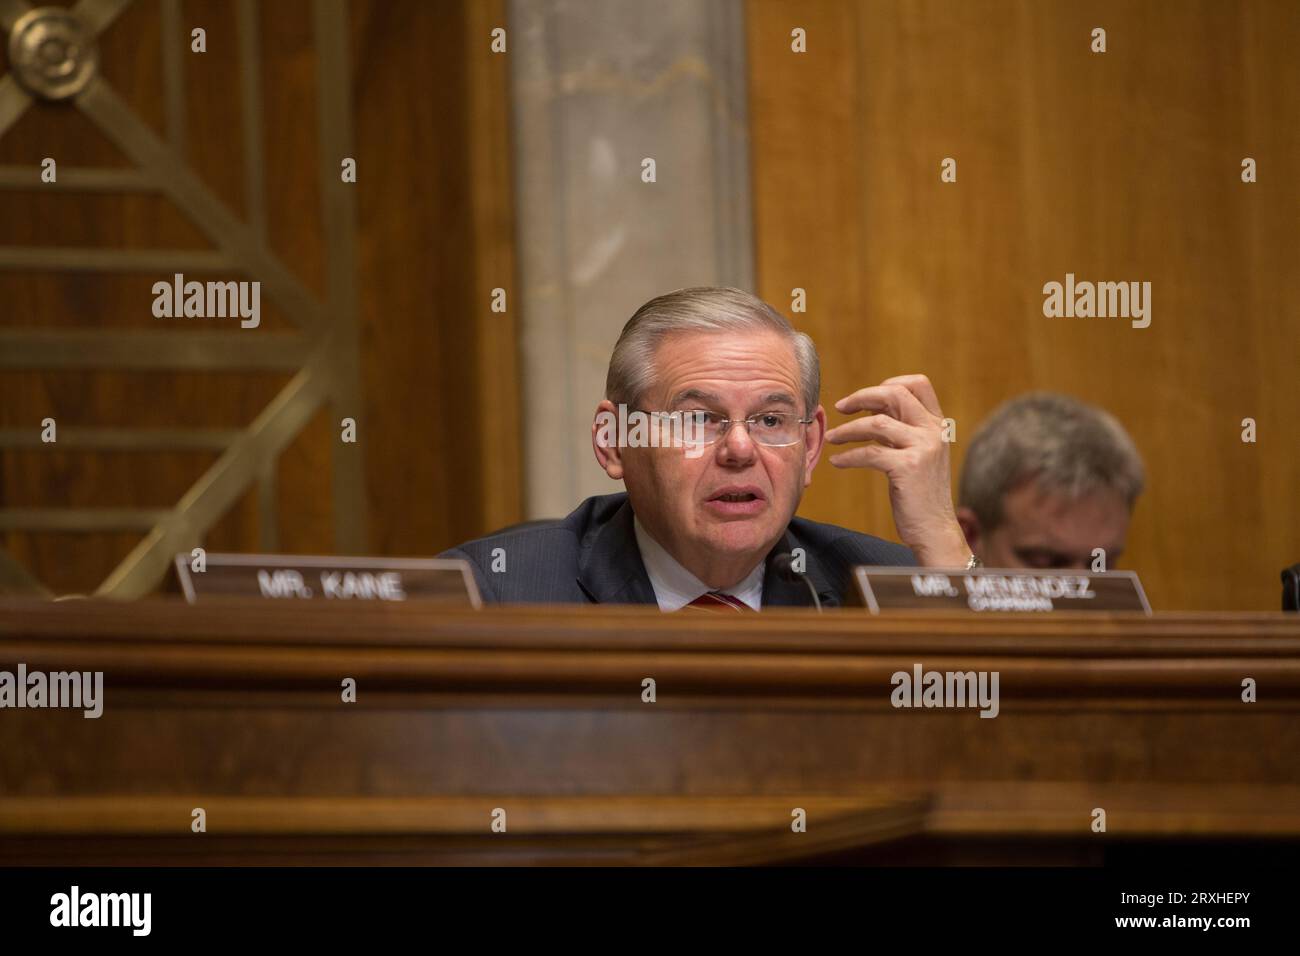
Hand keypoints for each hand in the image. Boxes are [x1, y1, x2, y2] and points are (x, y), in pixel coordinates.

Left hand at [824, 374, 970, 566]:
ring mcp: (923, 447)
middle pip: (895, 394)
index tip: (864, 399)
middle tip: (840, 407)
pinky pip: (869, 453)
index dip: (888, 384)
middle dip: (862, 396)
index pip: (918, 384)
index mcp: (937, 424)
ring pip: (876, 423)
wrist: (934, 528)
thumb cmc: (920, 492)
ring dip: (847, 429)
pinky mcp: (908, 467)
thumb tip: (871, 407)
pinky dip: (848, 456)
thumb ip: (901, 429)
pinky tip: (837, 462)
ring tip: (831, 438)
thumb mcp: (918, 453)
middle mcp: (933, 431)